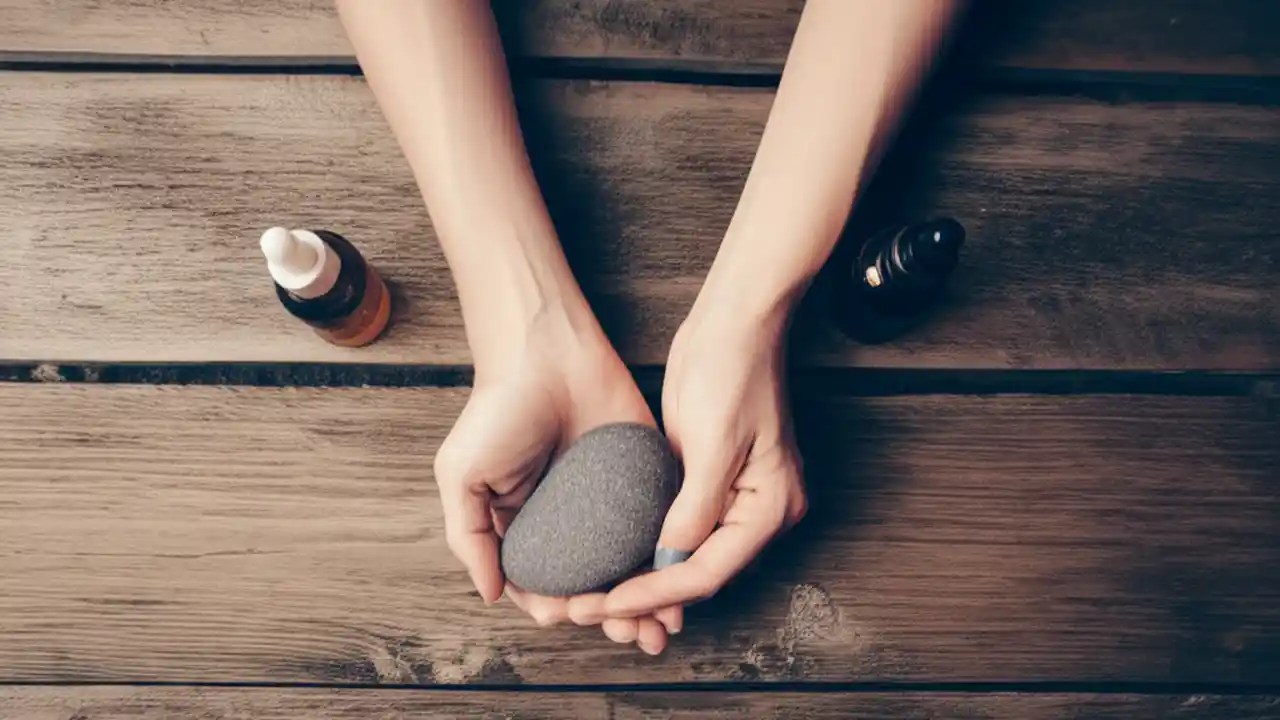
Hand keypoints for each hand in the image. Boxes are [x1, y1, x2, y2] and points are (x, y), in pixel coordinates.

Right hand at [433, 315, 674, 653]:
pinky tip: (683, 582)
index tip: (572, 615)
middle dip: (613, 617)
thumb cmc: (497, 408)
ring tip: (660, 625)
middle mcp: (571, 521)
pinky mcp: (645, 476)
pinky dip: (672, 558)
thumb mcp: (462, 474)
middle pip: (596, 584)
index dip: (559, 608)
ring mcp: (611, 501)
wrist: (545, 350)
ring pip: (633, 566)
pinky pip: (663, 524)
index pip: (545, 585)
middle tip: (630, 633)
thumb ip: (470, 536)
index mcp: (527, 526)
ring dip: (648, 602)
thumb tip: (492, 595)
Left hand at [601, 304, 808, 617]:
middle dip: (645, 593)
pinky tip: (614, 554)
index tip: (606, 603)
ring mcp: (740, 496)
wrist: (734, 321)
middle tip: (589, 605)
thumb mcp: (711, 444)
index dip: (653, 593)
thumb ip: (692, 511)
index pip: (706, 573)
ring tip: (595, 592)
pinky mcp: (715, 480)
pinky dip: (651, 545)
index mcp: (770, 509)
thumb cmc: (729, 371)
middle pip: (699, 573)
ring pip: (688, 556)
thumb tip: (666, 562)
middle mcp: (761, 512)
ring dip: (645, 575)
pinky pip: (682, 527)